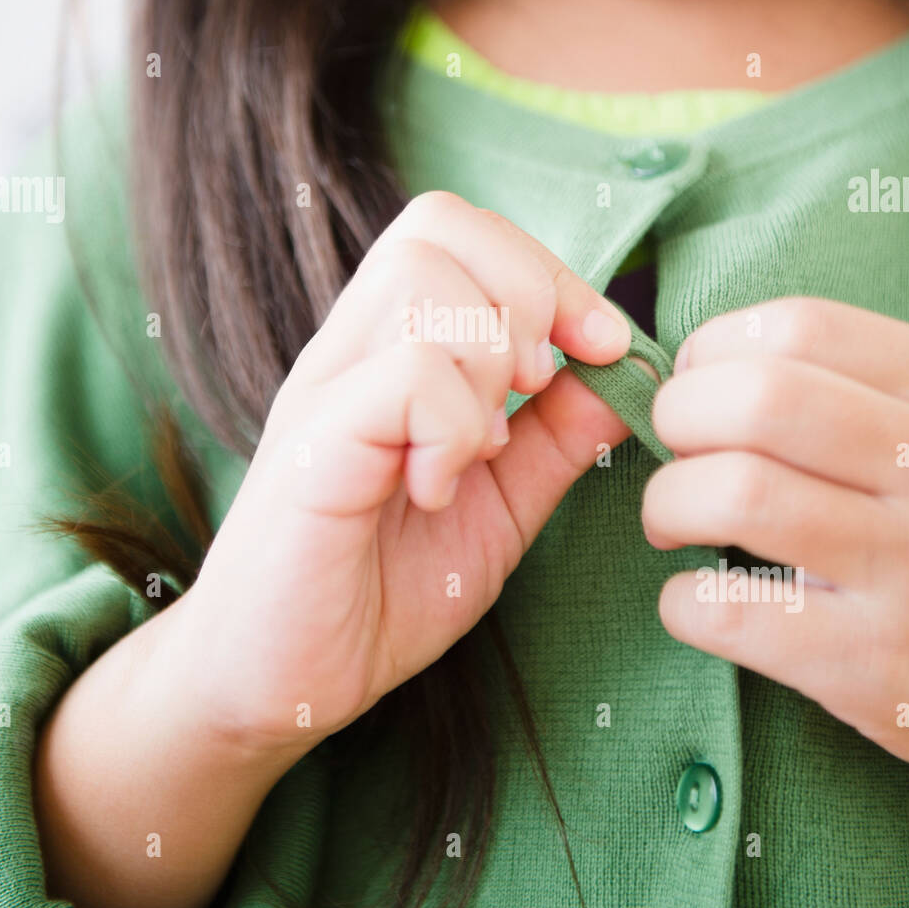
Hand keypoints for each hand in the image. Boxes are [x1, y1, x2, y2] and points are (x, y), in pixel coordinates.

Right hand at [184, 191, 639, 753]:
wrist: (278, 682)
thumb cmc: (377, 591)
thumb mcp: (499, 507)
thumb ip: (557, 438)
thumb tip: (630, 370)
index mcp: (391, 350)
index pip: (459, 228)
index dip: (547, 271)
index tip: (600, 347)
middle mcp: (350, 350)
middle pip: (438, 225)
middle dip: (524, 298)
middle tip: (530, 395)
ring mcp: (325, 392)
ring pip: (423, 282)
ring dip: (488, 363)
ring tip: (479, 448)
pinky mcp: (312, 450)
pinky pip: (406, 375)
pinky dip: (453, 429)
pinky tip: (438, 489)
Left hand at [645, 296, 908, 773]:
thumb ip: (867, 392)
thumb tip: (709, 367)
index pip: (803, 329)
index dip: (717, 346)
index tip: (698, 381)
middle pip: (759, 401)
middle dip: (679, 415)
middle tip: (676, 449)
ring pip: (737, 495)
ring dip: (669, 502)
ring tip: (672, 521)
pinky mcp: (879, 666)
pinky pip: (731, 611)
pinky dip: (683, 601)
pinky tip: (695, 601)